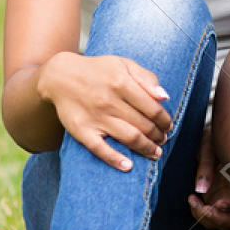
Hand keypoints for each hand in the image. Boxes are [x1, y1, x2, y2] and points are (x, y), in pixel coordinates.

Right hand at [37, 51, 171, 171]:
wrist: (60, 76)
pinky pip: (100, 149)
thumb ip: (146, 78)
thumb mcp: (123, 64)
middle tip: (163, 139)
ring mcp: (95, 117)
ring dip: (146, 148)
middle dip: (158, 135)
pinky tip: (128, 166)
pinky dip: (115, 159)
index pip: (152, 108)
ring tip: (155, 152)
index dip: (164, 120)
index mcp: (121, 82)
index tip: (168, 125)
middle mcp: (109, 101)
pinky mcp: (81, 130)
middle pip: (143, 125)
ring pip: (129, 138)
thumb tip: (164, 97)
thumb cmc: (98, 70)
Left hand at [188, 126, 229, 229]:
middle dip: (218, 219)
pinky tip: (193, 199)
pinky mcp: (221, 199)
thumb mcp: (209, 144)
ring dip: (208, 218)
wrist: (218, 128)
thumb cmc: (216, 132)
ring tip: (193, 201)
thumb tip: (200, 190)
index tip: (218, 204)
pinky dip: (202, 213)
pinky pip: (214, 215)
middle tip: (202, 208)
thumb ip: (206, 165)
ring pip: (225, 221)